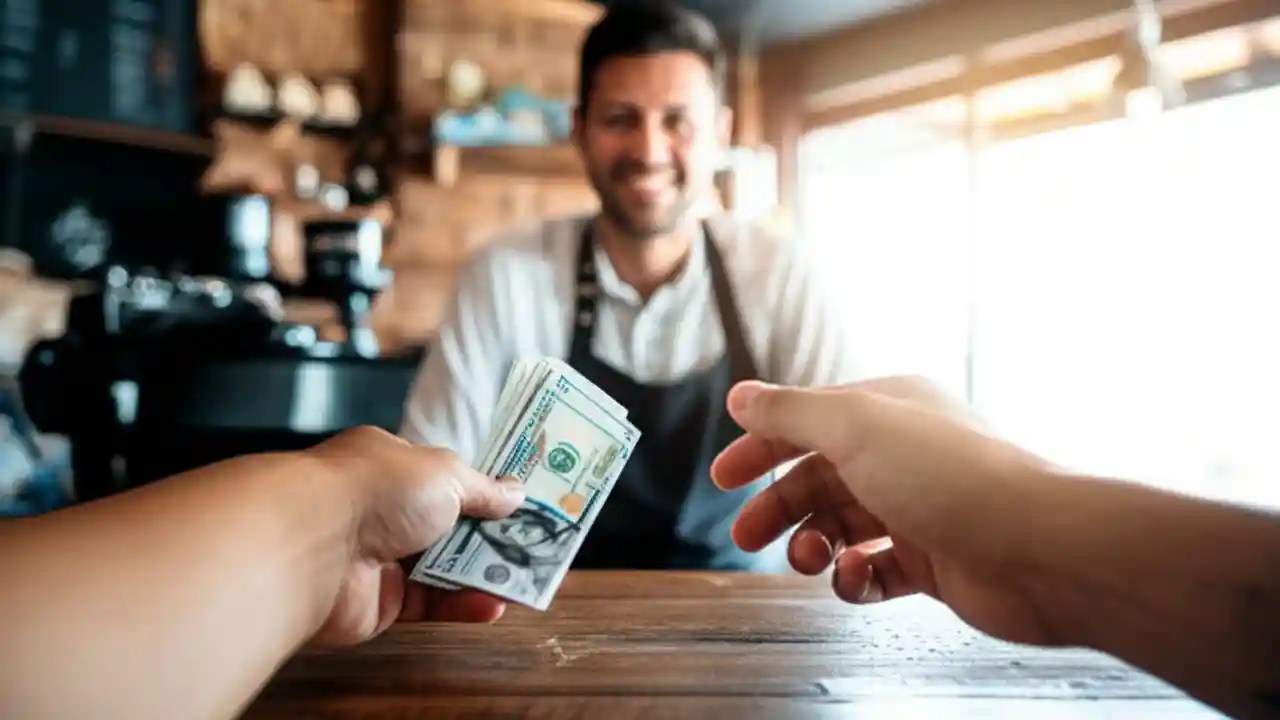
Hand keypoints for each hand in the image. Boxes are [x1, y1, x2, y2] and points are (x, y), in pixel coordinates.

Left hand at [303, 427, 524, 645]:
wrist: (312, 546)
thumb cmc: (372, 490)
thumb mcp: (446, 474)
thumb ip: (483, 489)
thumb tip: (515, 493)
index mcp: (389, 463)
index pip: (441, 475)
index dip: (480, 486)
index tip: (517, 500)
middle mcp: (381, 508)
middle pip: (446, 524)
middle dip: (486, 534)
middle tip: (530, 542)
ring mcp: (379, 556)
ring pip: (442, 567)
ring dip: (480, 572)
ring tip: (523, 576)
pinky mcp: (380, 601)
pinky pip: (430, 603)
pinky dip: (461, 604)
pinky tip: (493, 604)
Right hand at [711, 380, 1061, 645]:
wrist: (1035, 547)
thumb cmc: (950, 476)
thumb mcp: (853, 425)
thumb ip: (790, 412)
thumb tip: (741, 397)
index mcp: (887, 412)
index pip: (809, 422)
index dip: (762, 446)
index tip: (723, 478)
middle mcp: (902, 456)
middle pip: (820, 478)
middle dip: (779, 506)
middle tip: (745, 535)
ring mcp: (918, 510)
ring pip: (842, 527)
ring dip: (813, 543)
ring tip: (807, 558)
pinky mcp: (933, 562)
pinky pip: (874, 571)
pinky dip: (852, 578)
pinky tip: (851, 577)